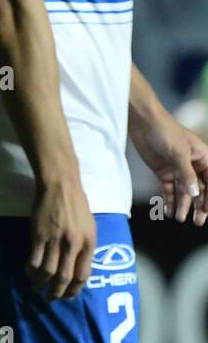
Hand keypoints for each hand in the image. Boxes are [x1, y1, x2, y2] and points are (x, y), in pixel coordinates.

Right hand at [26, 178, 94, 300]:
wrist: (60, 185)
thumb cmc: (77, 204)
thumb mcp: (90, 227)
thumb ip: (85, 247)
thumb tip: (79, 266)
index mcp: (89, 243)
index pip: (83, 275)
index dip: (74, 290)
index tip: (67, 296)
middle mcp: (73, 244)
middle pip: (64, 277)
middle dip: (57, 292)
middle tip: (50, 298)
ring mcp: (55, 240)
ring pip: (48, 271)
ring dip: (41, 284)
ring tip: (36, 289)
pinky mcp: (38, 235)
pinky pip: (34, 259)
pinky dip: (30, 270)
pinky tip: (28, 274)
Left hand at [132, 110, 207, 224]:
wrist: (142, 121)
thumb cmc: (165, 131)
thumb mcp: (178, 153)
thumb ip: (187, 174)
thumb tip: (197, 194)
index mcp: (203, 157)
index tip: (207, 211)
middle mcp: (192, 165)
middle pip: (199, 189)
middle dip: (199, 205)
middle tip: (197, 221)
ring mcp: (177, 168)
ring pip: (183, 191)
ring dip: (183, 205)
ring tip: (180, 219)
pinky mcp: (162, 170)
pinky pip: (168, 188)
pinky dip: (169, 199)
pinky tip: (169, 211)